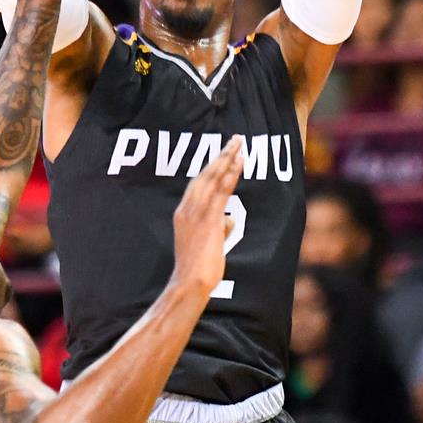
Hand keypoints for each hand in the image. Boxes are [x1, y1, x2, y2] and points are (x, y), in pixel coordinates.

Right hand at [170, 136, 243, 294]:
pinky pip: (221, 192)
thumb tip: (229, 220)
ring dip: (227, 159)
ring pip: (213, 179)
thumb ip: (217, 228)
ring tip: (239, 144)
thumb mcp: (207, 243)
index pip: (198, 184)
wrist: (189, 283)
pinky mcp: (208, 220)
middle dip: (220, 155)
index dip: (211, 166)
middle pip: (204, 175)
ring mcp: (196, 214)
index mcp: (183, 213)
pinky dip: (230, 175)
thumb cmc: (198, 269)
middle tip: (234, 139)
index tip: (223, 154)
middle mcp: (187, 209)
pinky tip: (239, 163)